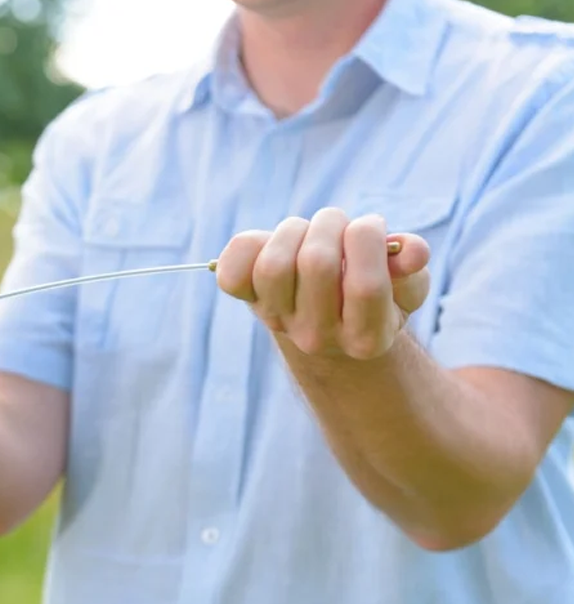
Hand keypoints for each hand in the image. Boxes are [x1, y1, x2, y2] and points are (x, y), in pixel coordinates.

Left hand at [214, 207, 430, 359]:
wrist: (328, 324)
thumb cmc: (373, 293)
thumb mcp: (404, 285)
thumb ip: (412, 267)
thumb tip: (413, 251)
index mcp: (367, 338)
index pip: (366, 285)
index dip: (369, 239)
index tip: (371, 225)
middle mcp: (317, 337)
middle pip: (317, 264)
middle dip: (332, 225)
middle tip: (339, 224)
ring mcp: (278, 321)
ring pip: (274, 264)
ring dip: (294, 230)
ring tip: (310, 232)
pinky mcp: (248, 301)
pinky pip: (232, 270)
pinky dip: (248, 245)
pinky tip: (273, 243)